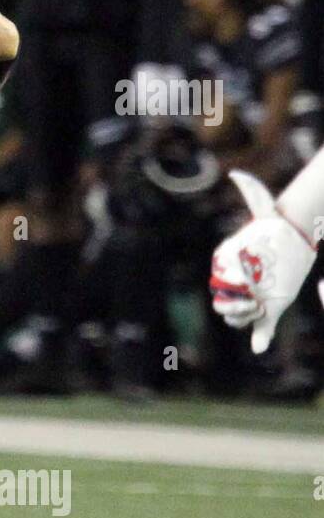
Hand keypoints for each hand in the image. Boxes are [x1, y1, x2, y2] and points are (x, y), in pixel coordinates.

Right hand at [209, 170, 317, 353]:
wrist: (298, 241)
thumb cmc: (279, 228)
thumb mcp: (265, 212)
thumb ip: (252, 193)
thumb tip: (237, 172)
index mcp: (227, 264)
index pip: (219, 285)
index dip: (230, 290)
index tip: (248, 288)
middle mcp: (234, 282)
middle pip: (224, 304)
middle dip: (236, 307)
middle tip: (255, 300)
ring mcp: (249, 296)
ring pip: (236, 317)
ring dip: (245, 318)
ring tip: (261, 306)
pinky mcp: (267, 308)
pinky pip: (258, 328)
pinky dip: (260, 338)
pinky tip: (261, 345)